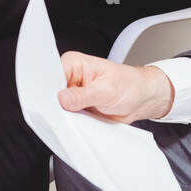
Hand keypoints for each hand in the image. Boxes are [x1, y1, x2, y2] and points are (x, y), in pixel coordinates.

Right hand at [57, 51, 174, 123]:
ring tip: (75, 120)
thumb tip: (62, 99)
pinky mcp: (76, 108)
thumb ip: (83, 95)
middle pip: (51, 94)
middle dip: (55, 106)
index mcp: (73, 64)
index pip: (50, 75)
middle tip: (65, 114)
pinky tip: (76, 126)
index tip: (54, 103)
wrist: (141, 99)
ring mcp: (72, 94)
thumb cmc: (129, 85)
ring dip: (63, 117)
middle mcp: (70, 78)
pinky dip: (70, 124)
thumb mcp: (106, 90)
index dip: (49, 91)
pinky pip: (67, 118)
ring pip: (57, 108)